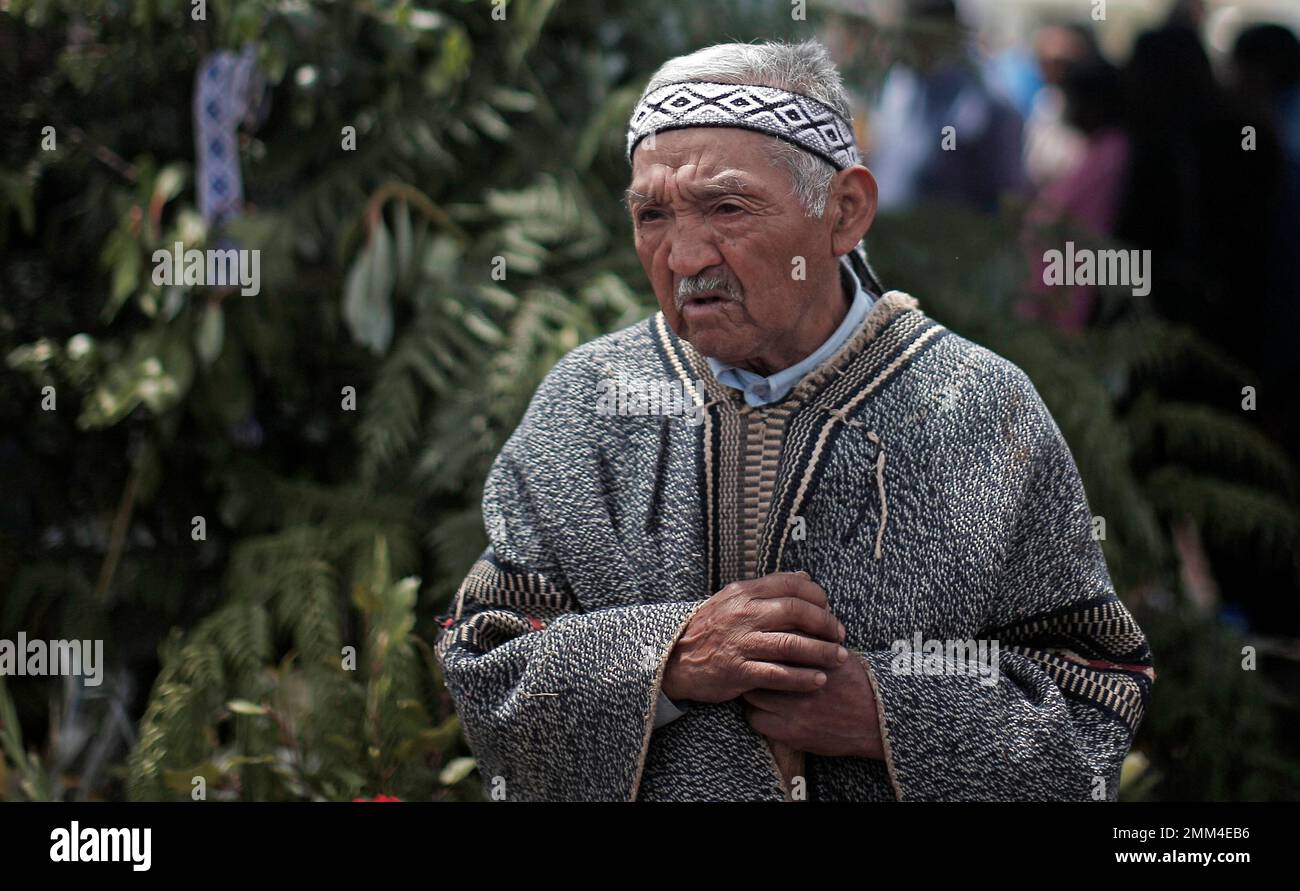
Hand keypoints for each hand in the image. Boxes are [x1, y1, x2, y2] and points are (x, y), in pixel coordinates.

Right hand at [662, 571, 847, 703]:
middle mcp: (743, 614)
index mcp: (743, 593)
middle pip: (797, 612)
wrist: (674, 659)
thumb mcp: (733, 600)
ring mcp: (741, 643)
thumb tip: (805, 577)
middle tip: (840, 634)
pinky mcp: (739, 671)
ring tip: (839, 658)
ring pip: (792, 644)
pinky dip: (803, 678)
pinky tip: (818, 680)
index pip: (790, 584)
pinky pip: (779, 674)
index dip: (817, 595)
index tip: (829, 608)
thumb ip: (768, 589)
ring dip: (822, 652)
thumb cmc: (711, 628)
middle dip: (826, 623)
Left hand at [742, 651, 883, 758]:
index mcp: (814, 658)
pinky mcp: (792, 733)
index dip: (763, 643)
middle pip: (759, 668)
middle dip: (754, 665)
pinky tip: (765, 710)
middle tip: (752, 665)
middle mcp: (802, 682)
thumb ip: (814, 642)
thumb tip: (790, 624)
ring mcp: (795, 709)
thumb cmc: (858, 683)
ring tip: (757, 687)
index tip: (759, 644)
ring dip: (753, 690)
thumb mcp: (839, 654)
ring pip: (753, 696)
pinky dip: (756, 714)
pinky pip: (757, 721)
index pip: (775, 644)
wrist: (878, 721)